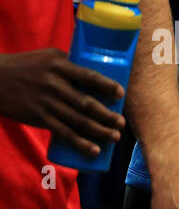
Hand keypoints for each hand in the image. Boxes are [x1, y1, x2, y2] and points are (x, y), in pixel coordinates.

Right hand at [0, 49, 124, 155]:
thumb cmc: (27, 66)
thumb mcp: (49, 57)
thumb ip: (71, 64)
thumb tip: (100, 73)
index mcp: (58, 65)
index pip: (88, 76)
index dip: (106, 85)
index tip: (121, 94)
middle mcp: (53, 84)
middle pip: (86, 103)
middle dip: (107, 115)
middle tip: (122, 123)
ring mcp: (46, 102)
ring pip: (77, 120)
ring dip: (99, 131)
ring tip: (115, 137)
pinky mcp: (39, 117)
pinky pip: (63, 132)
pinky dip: (80, 143)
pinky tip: (94, 151)